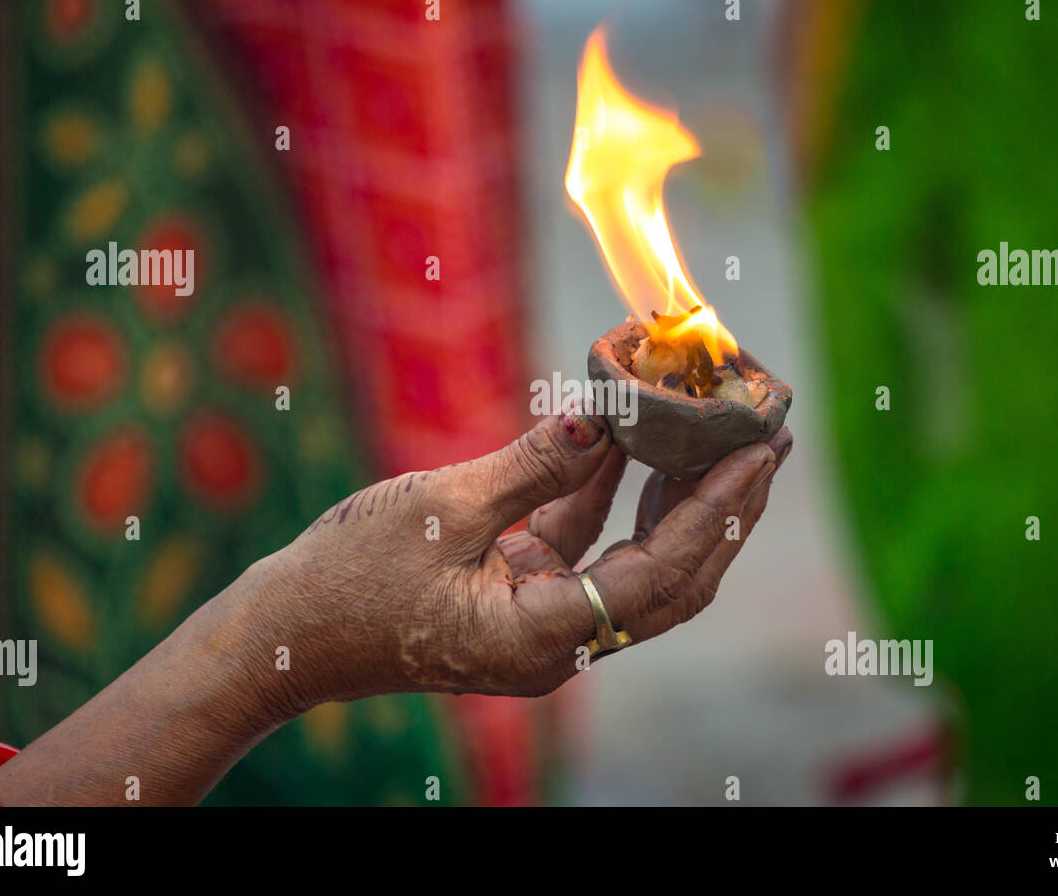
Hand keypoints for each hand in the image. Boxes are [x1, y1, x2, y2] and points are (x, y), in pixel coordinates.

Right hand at [257, 406, 791, 711]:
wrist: (288, 630)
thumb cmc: (349, 578)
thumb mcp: (442, 508)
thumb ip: (533, 465)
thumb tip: (602, 418)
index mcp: (539, 637)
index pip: (658, 577)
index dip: (714, 515)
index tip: (758, 456)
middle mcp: (556, 639)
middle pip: (670, 580)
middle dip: (722, 511)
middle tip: (769, 442)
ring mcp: (542, 619)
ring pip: (638, 564)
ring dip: (679, 502)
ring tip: (728, 440)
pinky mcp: (522, 593)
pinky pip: (588, 546)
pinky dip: (613, 495)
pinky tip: (636, 441)